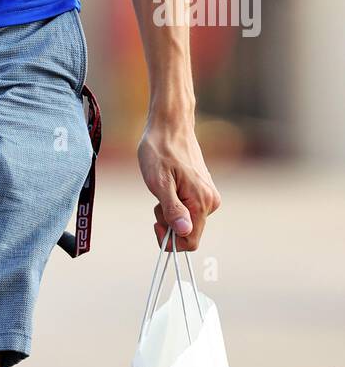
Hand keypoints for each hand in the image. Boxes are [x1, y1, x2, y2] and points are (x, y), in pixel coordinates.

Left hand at [137, 114, 220, 251]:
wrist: (169, 124)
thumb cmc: (160, 150)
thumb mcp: (159, 181)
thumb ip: (172, 208)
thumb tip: (184, 231)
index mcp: (201, 202)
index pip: (190, 242)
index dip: (171, 239)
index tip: (155, 222)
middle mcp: (210, 201)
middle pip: (188, 231)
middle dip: (169, 222)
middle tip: (157, 198)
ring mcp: (208, 194)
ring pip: (187, 219)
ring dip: (170, 211)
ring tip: (162, 187)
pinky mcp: (203, 189)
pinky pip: (188, 208)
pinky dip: (175, 202)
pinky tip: (169, 184)